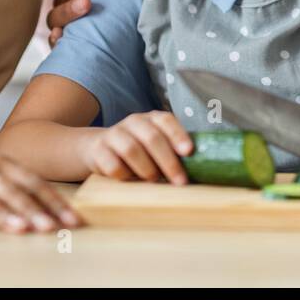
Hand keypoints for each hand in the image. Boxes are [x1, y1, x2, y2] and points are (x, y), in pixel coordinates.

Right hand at [78, 111, 193, 183]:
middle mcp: (133, 122)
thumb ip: (173, 151)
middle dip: (168, 161)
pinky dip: (125, 176)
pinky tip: (130, 179)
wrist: (98, 148)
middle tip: (180, 181)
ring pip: (131, 149)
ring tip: (153, 180)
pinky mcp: (98, 150)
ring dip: (146, 169)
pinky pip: (113, 165)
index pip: (166, 121)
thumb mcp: (155, 145)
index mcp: (152, 119)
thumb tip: (202, 168)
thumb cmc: (138, 150)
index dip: (178, 135)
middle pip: (152, 137)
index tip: (189, 152)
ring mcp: (114, 134)